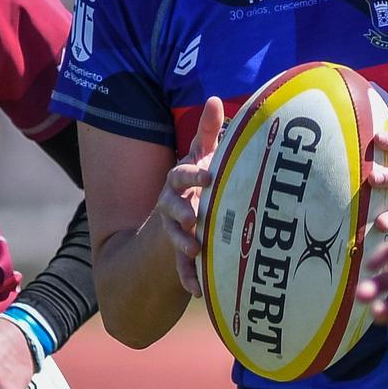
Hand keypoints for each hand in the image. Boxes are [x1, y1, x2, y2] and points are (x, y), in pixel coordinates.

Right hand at [155, 97, 224, 297]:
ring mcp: (174, 230)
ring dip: (182, 244)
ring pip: (175, 237)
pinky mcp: (178, 255)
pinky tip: (199, 291)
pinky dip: (189, 279)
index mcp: (180, 181)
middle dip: (181, 212)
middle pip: (172, 207)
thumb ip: (207, 133)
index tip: (209, 176)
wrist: (175, 220)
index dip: (194, 175)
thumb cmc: (196, 184)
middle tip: (193, 218)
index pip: (182, 175)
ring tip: (194, 251)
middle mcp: (173, 205)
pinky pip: (181, 269)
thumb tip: (215, 97)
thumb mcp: (200, 159)